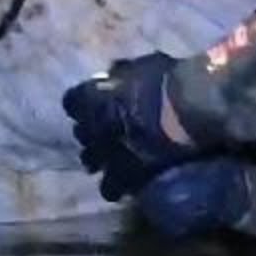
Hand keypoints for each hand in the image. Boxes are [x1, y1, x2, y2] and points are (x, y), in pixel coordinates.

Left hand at [63, 53, 196, 200]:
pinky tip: (129, 181)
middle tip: (111, 131)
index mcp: (90, 97)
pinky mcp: (122, 178)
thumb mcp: (142, 66)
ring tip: (117, 158)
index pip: (71, 101)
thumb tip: (115, 73)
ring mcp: (103, 155)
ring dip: (100, 159)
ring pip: (89, 162)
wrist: (184, 112)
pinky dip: (116, 185)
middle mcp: (90, 128)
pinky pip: (109, 189)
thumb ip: (123, 73)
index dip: (82, 102)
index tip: (94, 101)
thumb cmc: (166, 81)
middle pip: (81, 133)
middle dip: (93, 132)